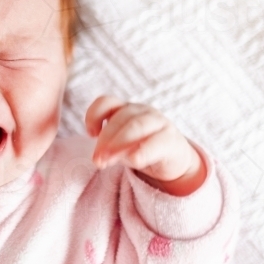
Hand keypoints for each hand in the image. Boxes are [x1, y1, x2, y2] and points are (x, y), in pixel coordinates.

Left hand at [85, 95, 206, 195]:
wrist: (173, 159)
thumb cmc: (140, 148)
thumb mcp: (120, 147)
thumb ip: (109, 148)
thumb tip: (100, 158)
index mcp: (126, 110)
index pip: (107, 102)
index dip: (94, 115)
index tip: (90, 134)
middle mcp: (142, 112)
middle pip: (120, 118)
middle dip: (105, 139)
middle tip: (97, 159)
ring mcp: (158, 123)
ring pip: (137, 125)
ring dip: (119, 144)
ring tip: (108, 161)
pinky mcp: (171, 139)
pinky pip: (157, 141)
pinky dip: (143, 151)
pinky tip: (134, 160)